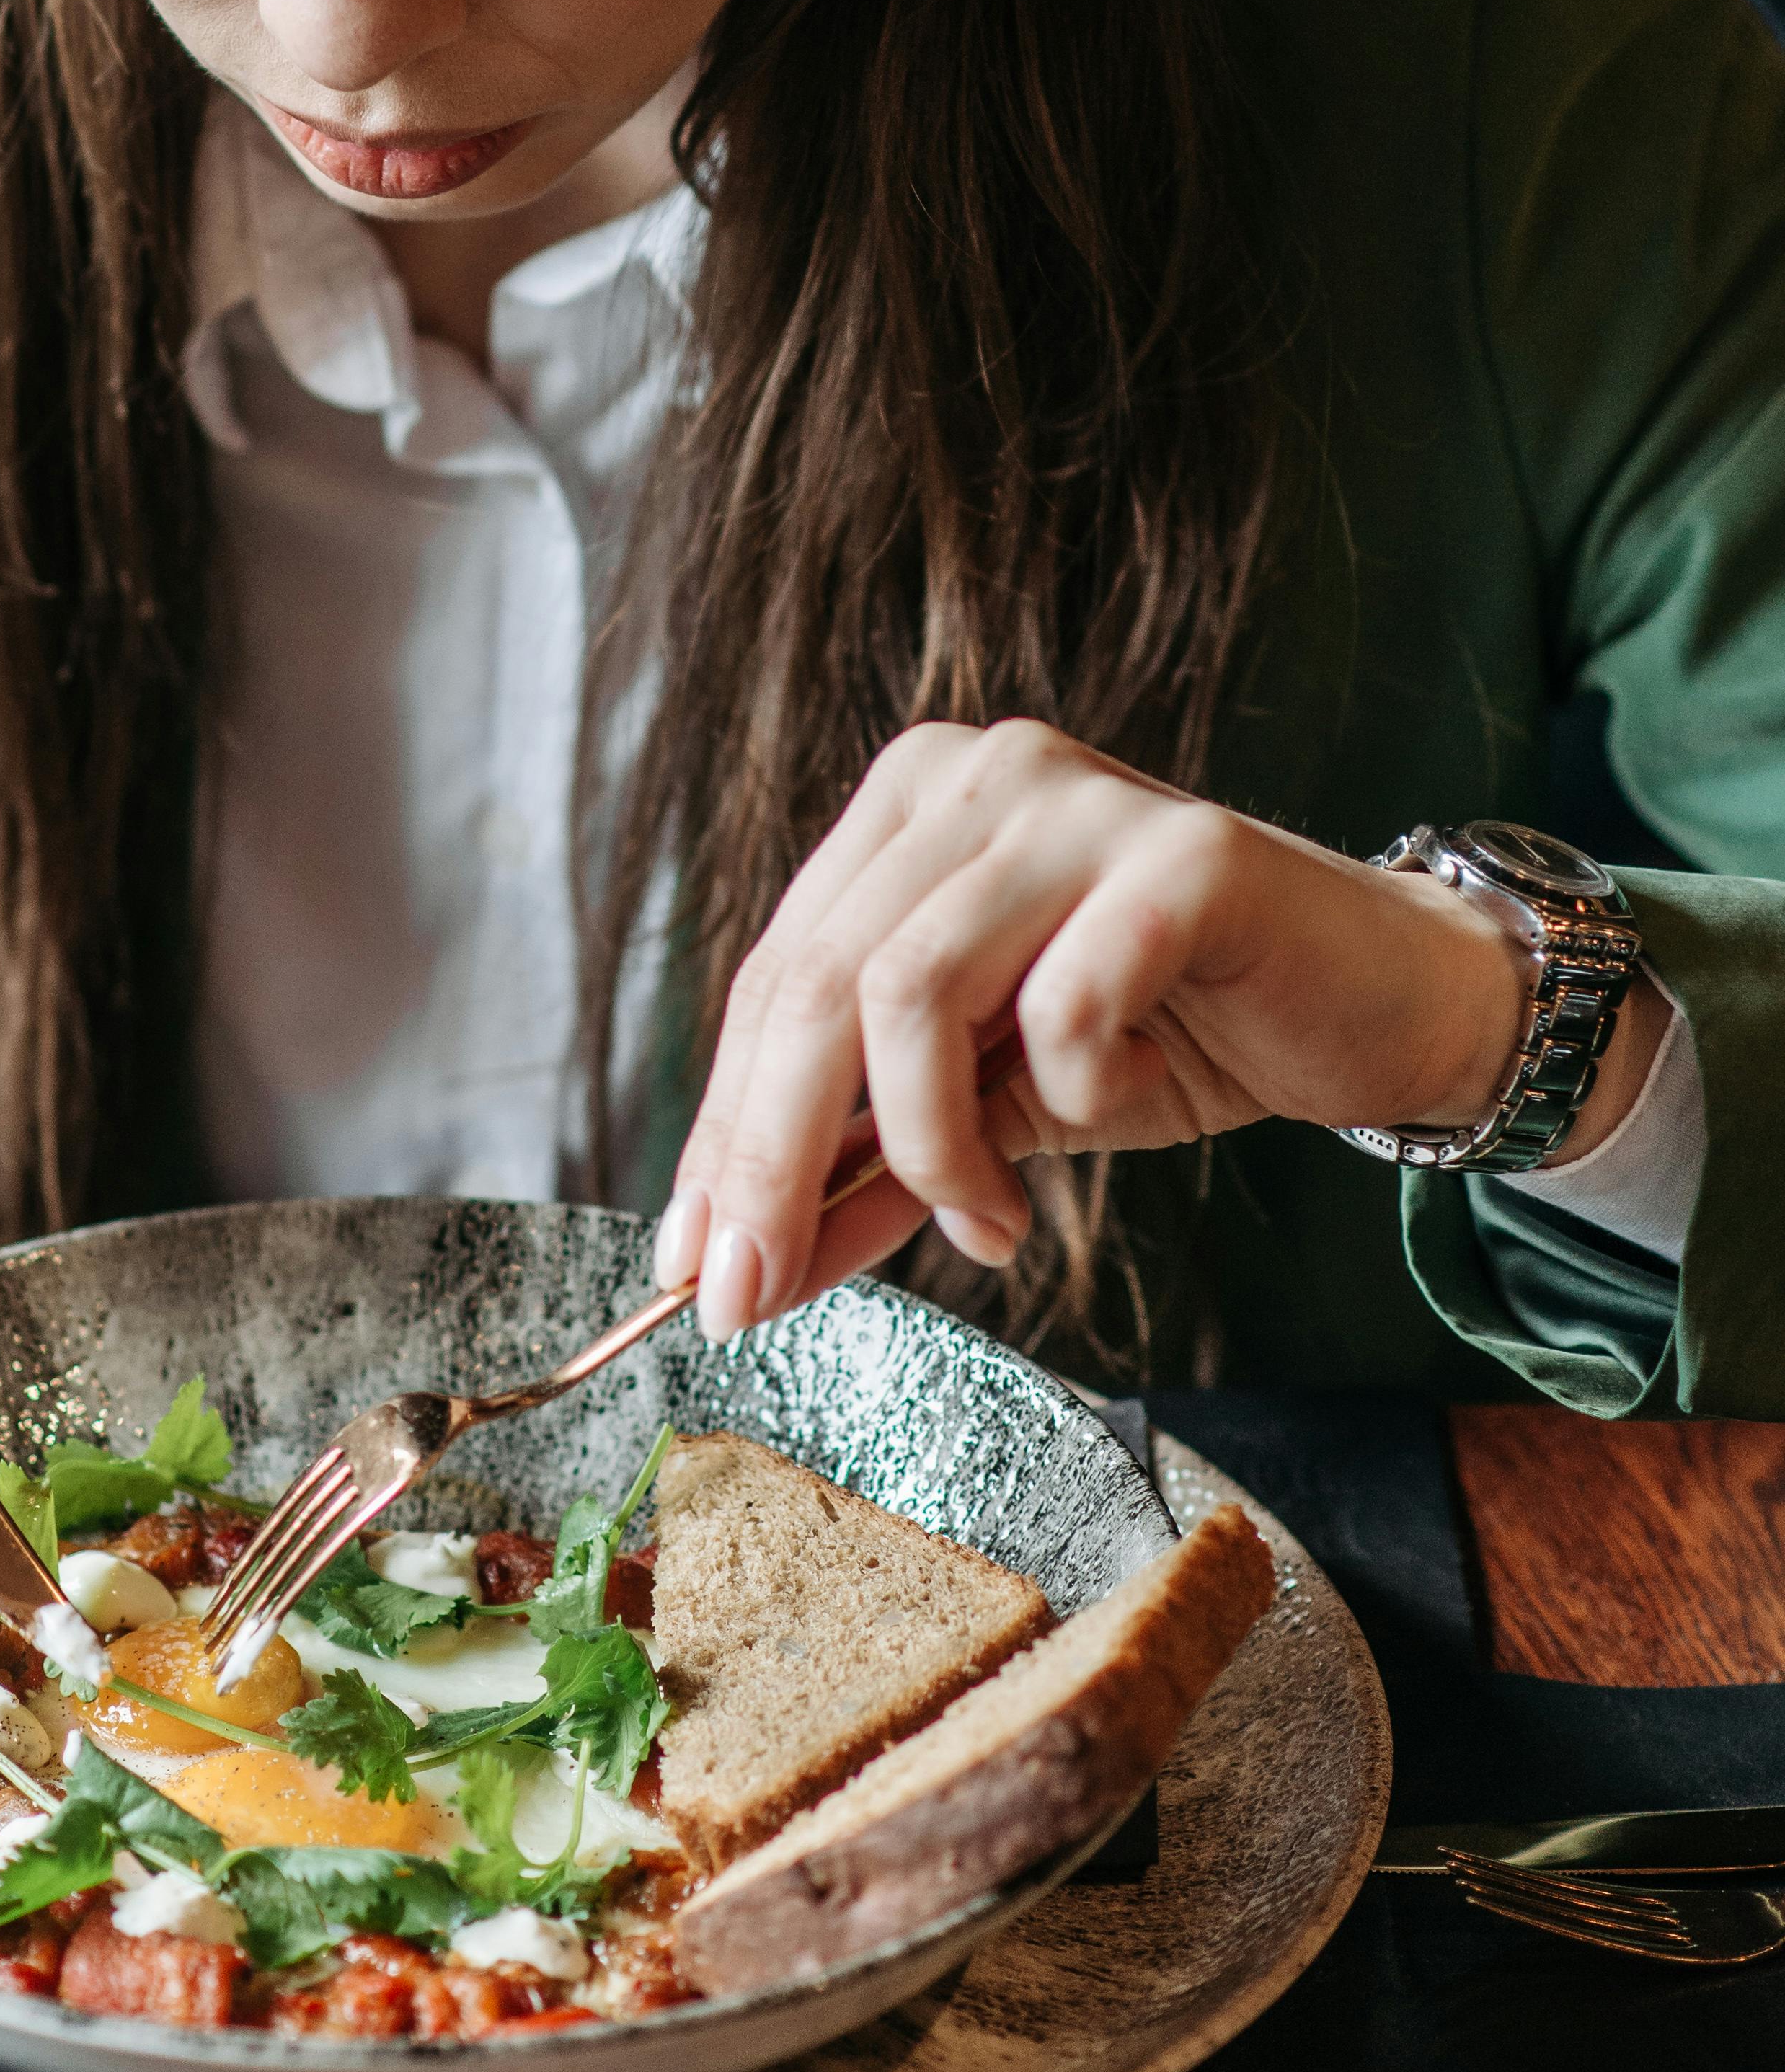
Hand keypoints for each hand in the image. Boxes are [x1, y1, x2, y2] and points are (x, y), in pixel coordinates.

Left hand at [653, 718, 1666, 1335]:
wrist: (1377, 1003)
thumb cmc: (1166, 1037)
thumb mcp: (989, 1107)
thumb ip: (867, 1164)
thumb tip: (736, 1268)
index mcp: (906, 810)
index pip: (774, 980)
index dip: (723, 1133)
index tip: (695, 1274)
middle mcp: (976, 776)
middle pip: (817, 984)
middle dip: (771, 1162)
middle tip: (760, 1295)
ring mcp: (1077, 799)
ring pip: (913, 991)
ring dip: (934, 1147)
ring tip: (991, 1223)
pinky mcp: (1185, 852)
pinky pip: (1067, 1001)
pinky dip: (1074, 1088)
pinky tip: (1120, 1098)